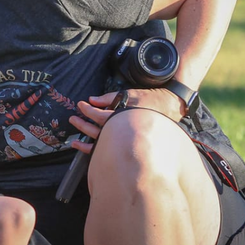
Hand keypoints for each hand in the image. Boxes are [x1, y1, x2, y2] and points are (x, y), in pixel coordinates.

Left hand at [68, 89, 182, 154]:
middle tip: (73, 118)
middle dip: (83, 124)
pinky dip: (91, 149)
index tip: (81, 105)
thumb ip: (110, 97)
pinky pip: (106, 149)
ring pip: (100, 141)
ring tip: (73, 135)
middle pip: (97, 130)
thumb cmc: (151, 101)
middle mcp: (124, 130)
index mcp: (123, 116)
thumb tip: (92, 100)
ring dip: (84, 137)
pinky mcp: (127, 145)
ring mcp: (125, 139)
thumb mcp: (130, 94)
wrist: (171, 108)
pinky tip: (80, 146)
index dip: (88, 110)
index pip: (100, 115)